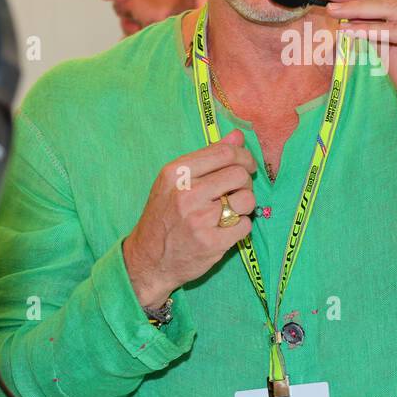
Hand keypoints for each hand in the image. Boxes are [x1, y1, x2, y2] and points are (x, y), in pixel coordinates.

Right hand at [122, 128, 255, 306]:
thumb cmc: (164, 216)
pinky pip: (245, 225)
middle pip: (239, 175)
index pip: (224, 153)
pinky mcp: (211, 243)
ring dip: (245, 205)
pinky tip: (226, 229)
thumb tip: (238, 136)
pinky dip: (240, 226)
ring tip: (230, 210)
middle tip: (236, 191)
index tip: (247, 166)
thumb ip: (207, 156)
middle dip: (245, 182)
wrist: (149, 260)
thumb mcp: (175, 182)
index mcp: (176, 173)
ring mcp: (199, 220)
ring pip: (247, 199)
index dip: (244, 157)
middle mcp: (186, 194)